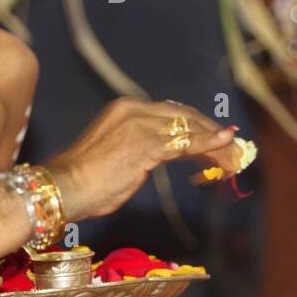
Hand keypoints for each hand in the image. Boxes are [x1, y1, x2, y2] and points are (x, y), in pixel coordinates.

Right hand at [46, 98, 238, 219]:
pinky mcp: (144, 145)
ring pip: (188, 129)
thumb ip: (143, 148)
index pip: (171, 113)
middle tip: (232, 149)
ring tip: (233, 157)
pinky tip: (224, 149)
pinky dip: (209, 145)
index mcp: (124, 109)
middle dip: (211, 133)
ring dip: (215, 143)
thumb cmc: (85, 180)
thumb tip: (167, 153)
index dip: (197, 127)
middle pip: (184, 117)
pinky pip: (185, 143)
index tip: (216, 140)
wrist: (63, 188)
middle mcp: (133, 110)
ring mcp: (139, 126)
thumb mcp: (118, 155)